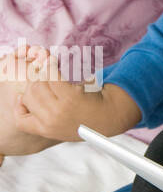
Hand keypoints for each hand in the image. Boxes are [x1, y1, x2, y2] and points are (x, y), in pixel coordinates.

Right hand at [14, 61, 140, 142]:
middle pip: (29, 95)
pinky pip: (52, 76)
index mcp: (46, 130)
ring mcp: (59, 108)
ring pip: (38, 84)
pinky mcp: (70, 95)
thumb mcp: (64, 127)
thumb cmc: (90, 118)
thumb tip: (24, 99)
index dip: (20, 106)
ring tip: (51, 70)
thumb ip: (46, 118)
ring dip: (44, 74)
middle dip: (36, 84)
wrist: (113, 116)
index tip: (24, 97)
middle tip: (45, 78)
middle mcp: (50, 120)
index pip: (20, 120)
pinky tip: (53, 61)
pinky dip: (51, 66)